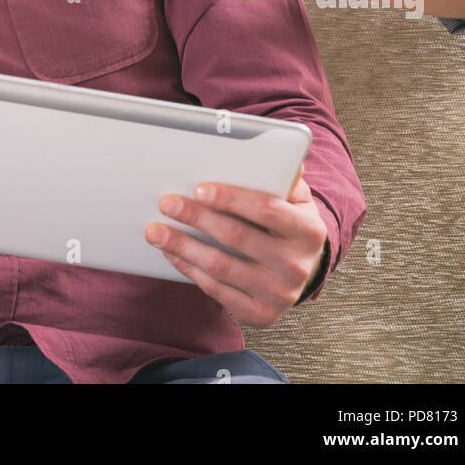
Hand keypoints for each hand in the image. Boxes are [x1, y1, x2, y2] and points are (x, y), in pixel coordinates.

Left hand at [145, 173, 327, 325]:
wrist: (302, 269)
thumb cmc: (290, 223)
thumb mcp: (296, 198)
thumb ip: (282, 175)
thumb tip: (268, 150)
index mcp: (308, 230)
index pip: (266, 209)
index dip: (230, 198)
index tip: (199, 189)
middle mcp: (297, 265)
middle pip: (237, 237)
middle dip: (197, 217)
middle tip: (167, 203)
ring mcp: (279, 294)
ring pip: (221, 266)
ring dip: (183, 246)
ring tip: (156, 231)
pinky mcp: (261, 315)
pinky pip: (217, 290)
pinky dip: (190, 270)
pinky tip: (172, 254)